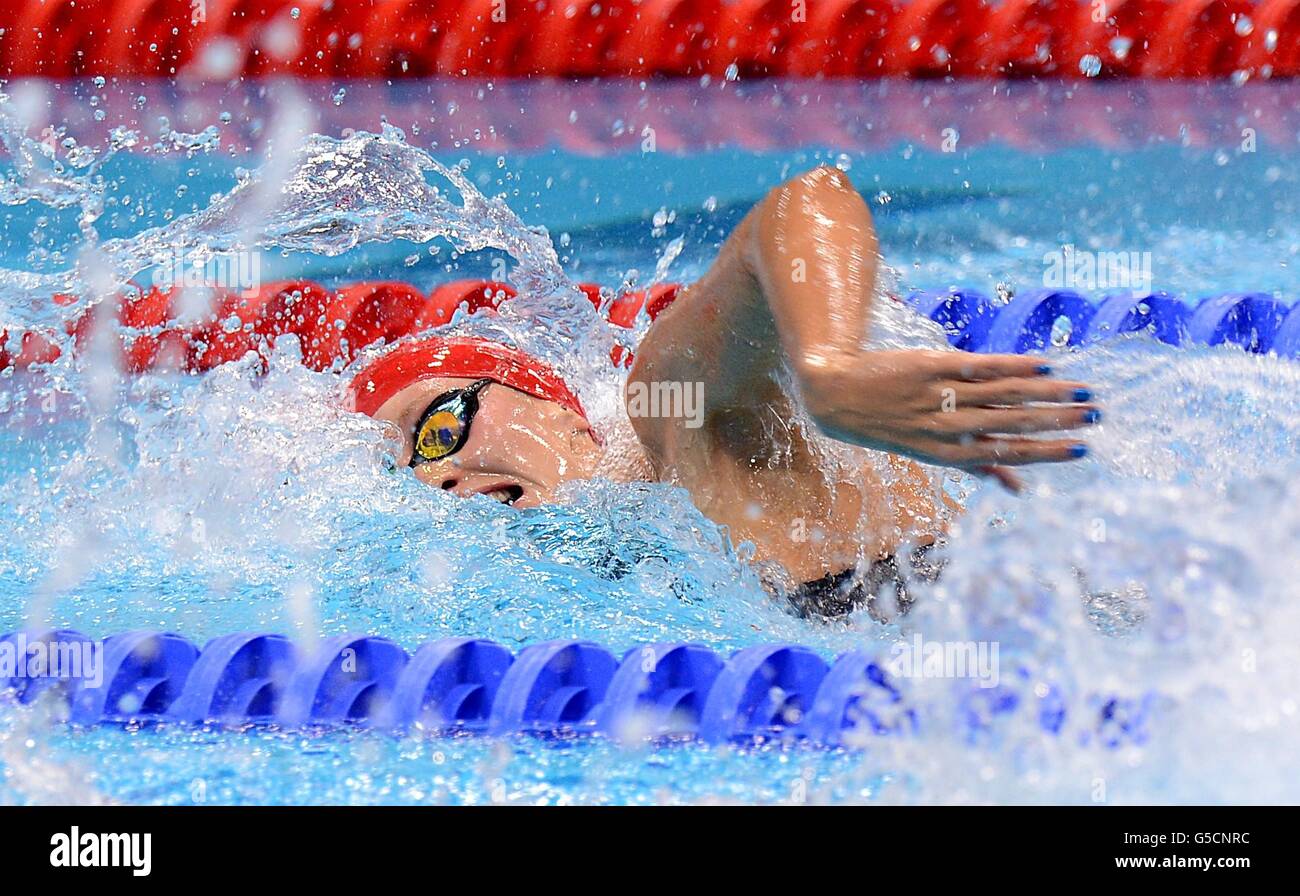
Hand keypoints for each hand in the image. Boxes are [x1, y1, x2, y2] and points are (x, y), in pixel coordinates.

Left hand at [796, 349, 1099, 492]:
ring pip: (1000, 394)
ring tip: (1079, 389)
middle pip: (1011, 423)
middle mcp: (945, 427)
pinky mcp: (929, 366)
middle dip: (1056, 419)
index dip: (1045, 452)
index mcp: (949, 453)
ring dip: (1044, 391)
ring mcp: (938, 396)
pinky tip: (1042, 364)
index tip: (1082, 448)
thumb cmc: (891, 425)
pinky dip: (1011, 365)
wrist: (836, 395)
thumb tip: (1019, 489)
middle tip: (1095, 414)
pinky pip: (977, 366)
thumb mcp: (930, 453)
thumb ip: (977, 466)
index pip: (1006, 453)